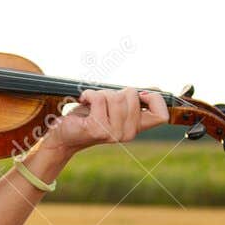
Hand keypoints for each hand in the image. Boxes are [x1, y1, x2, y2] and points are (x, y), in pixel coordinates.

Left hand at [43, 87, 168, 155]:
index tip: (138, 94)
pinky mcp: (97, 128)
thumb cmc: (88, 117)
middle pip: (132, 95)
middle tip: (102, 102)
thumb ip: (132, 100)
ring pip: (115, 96)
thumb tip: (153, 88)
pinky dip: (88, 94)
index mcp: (135, 128)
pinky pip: (99, 98)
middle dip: (115, 91)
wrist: (63, 135)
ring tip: (91, 103)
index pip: (161, 115)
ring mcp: (113, 133)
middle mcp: (128, 134)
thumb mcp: (114, 107)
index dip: (155, 99)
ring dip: (100, 93)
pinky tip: (83, 101)